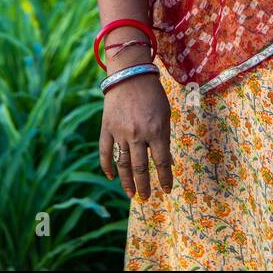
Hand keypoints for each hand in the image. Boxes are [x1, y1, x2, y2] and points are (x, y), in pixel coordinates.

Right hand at [98, 48, 172, 201]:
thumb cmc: (153, 94)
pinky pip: (105, 152)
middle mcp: (137, 135)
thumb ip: (165, 138)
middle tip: (146, 197)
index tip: (167, 190)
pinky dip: (107, 166)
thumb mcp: (165, 115)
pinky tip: (111, 177)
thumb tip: (167, 162)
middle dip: (145, 186)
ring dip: (127, 182)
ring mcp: (120, 132)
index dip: (166, 178)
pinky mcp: (106, 128)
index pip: (162, 162)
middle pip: (141, 168)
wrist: (130, 75)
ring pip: (122, 164)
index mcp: (156, 131)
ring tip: (132, 194)